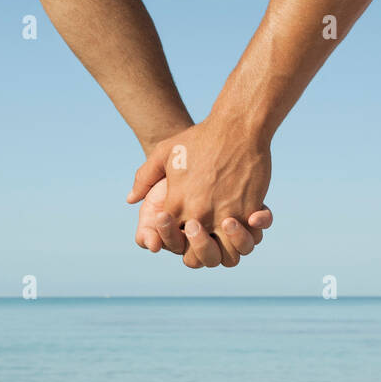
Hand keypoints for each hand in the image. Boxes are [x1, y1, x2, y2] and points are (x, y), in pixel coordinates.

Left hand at [128, 118, 272, 267]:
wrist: (236, 126)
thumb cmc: (200, 137)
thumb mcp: (165, 152)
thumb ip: (145, 177)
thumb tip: (131, 199)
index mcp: (176, 205)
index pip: (172, 240)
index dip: (178, 240)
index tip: (186, 230)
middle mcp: (199, 214)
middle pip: (198, 255)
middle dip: (201, 252)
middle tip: (208, 238)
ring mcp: (225, 215)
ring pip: (226, 254)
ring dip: (227, 248)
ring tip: (229, 233)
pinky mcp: (248, 210)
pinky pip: (249, 236)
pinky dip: (248, 235)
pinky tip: (248, 222)